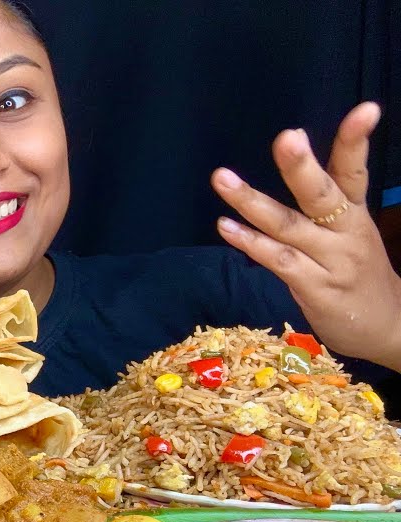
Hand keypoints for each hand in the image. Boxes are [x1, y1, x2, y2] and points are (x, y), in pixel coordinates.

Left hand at [211, 102, 400, 369]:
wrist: (390, 329)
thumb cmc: (359, 276)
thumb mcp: (350, 235)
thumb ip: (325, 206)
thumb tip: (297, 164)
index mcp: (355, 215)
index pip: (356, 172)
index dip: (357, 141)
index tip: (366, 109)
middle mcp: (345, 234)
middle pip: (322, 195)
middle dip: (303, 166)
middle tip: (287, 136)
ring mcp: (331, 262)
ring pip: (289, 226)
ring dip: (252, 201)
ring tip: (222, 177)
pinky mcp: (316, 288)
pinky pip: (279, 261)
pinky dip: (251, 243)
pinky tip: (225, 226)